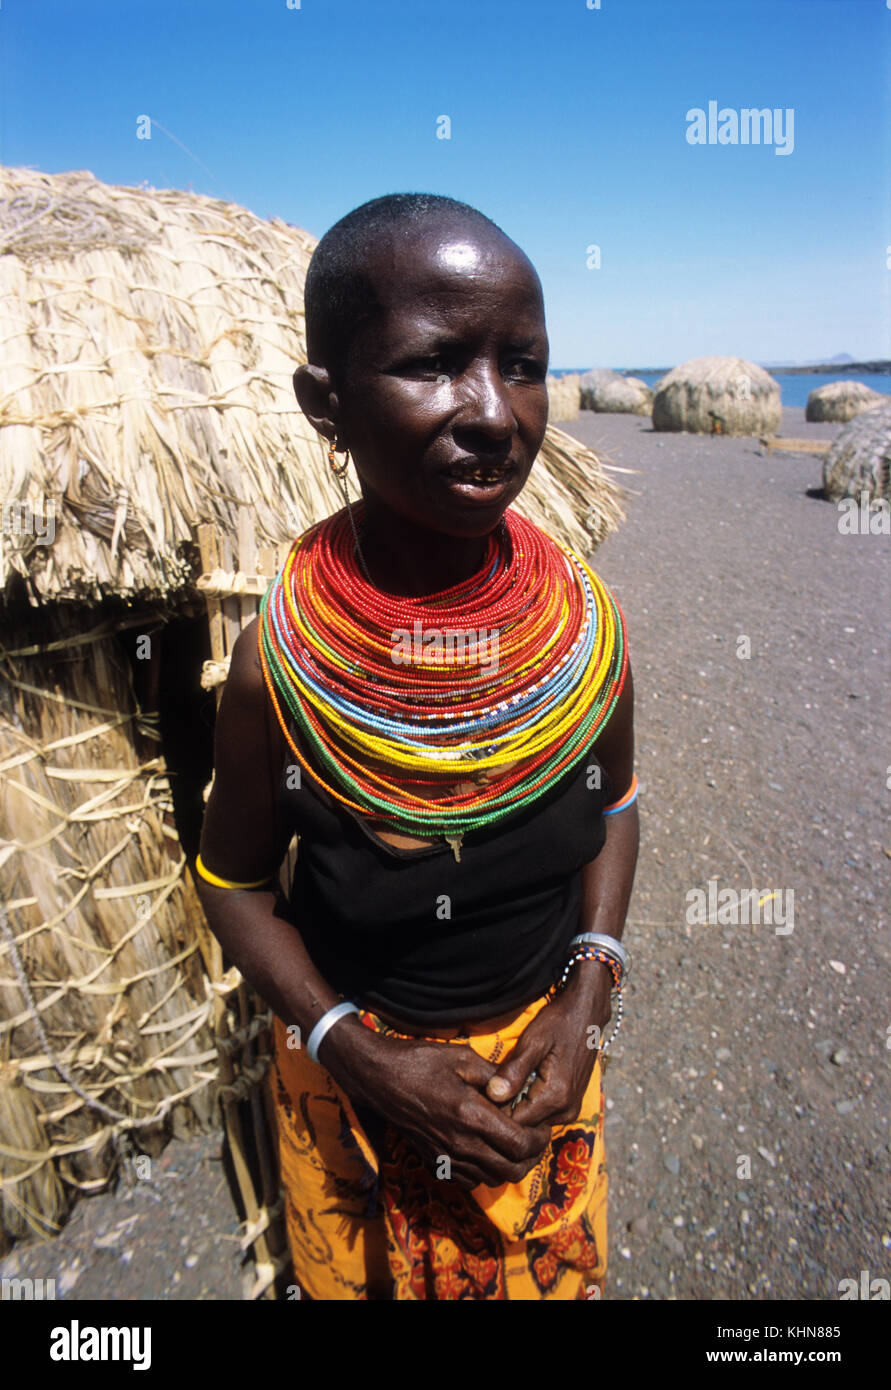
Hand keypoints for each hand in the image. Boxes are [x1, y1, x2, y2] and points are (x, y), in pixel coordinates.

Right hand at [341, 1030, 554, 1189]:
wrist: (380, 1078)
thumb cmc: (421, 1062)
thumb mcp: (462, 1058)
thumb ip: (495, 1077)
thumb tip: (521, 1088)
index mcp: (471, 1115)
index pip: (519, 1144)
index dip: (539, 1138)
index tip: (542, 1125)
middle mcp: (460, 1143)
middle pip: (511, 1171)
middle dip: (530, 1157)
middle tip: (532, 1137)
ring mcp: (445, 1157)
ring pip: (492, 1179)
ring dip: (508, 1165)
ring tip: (510, 1142)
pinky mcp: (433, 1162)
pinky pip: (468, 1181)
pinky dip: (484, 1171)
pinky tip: (484, 1149)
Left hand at [484, 962, 611, 1128]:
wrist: (587, 1013)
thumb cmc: (558, 1023)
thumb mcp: (533, 1041)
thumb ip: (514, 1070)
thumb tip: (493, 1095)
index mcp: (556, 1097)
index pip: (515, 1123)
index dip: (495, 1110)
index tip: (483, 1092)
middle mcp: (566, 1111)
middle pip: (524, 1126)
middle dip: (505, 1110)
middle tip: (491, 1085)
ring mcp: (570, 1110)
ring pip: (532, 1122)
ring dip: (517, 1106)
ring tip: (505, 1081)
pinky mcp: (571, 1106)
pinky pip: (542, 1114)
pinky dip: (528, 1103)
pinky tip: (520, 1082)